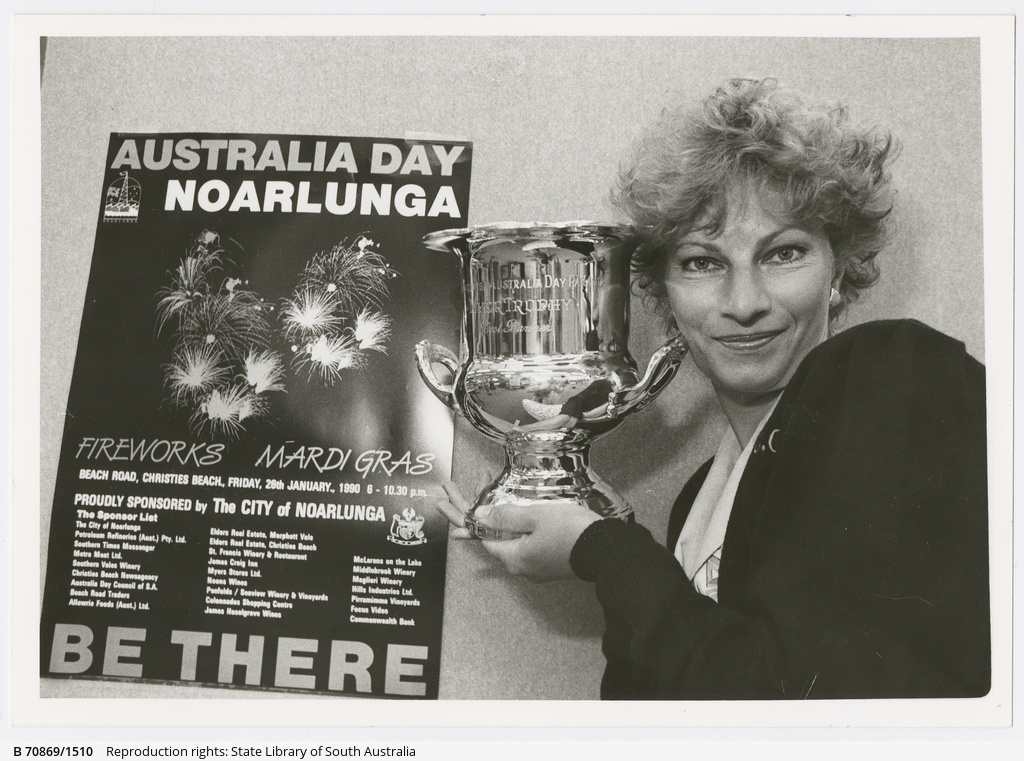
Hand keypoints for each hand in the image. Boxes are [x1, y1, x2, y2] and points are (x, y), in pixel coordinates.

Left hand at [434, 481, 599, 581]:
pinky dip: (511, 526)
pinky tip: (511, 516)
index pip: (479, 535)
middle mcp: (521, 566)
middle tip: (451, 494)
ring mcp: (536, 566)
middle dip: (471, 513)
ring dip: (493, 517)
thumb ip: (504, 516)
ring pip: (507, 539)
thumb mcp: (533, 516)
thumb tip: (480, 516)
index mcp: (512, 556)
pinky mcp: (549, 562)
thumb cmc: (571, 532)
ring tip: (479, 498)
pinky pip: (522, 543)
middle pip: (489, 537)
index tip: (445, 501)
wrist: (606, 550)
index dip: (462, 515)